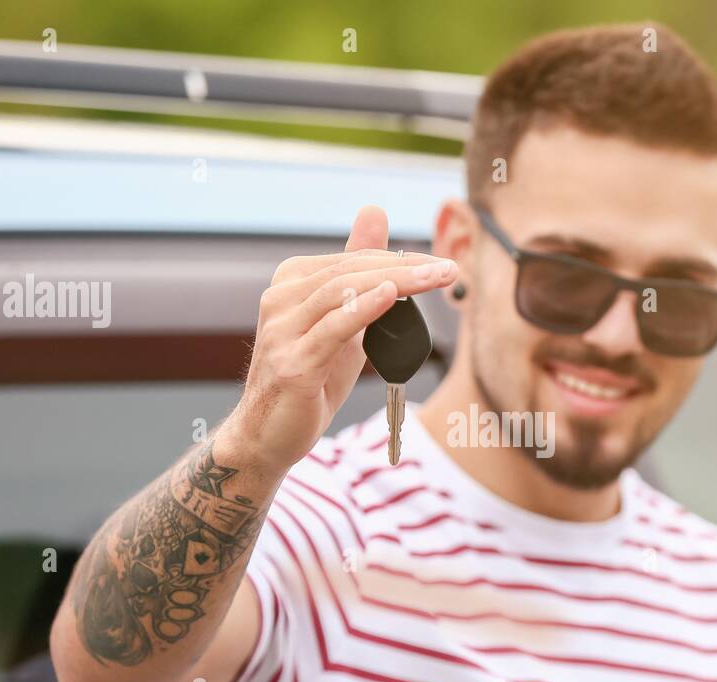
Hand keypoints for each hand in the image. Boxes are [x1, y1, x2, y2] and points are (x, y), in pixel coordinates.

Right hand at [224, 205, 457, 473]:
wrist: (268, 436)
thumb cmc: (310, 377)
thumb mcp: (340, 321)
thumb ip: (356, 272)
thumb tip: (374, 212)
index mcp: (291, 282)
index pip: (354, 260)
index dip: (401, 260)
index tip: (442, 265)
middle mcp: (280, 299)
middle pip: (350, 271)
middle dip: (405, 267)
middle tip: (448, 268)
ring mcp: (282, 331)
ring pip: (342, 292)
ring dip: (396, 282)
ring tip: (435, 279)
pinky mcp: (292, 364)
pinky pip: (333, 329)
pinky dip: (364, 308)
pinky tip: (392, 296)